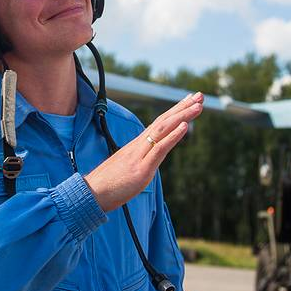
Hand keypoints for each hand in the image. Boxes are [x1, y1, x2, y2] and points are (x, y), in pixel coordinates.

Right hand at [84, 92, 203, 211]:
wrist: (91, 194)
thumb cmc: (107, 184)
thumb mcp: (128, 168)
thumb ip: (139, 161)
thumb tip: (147, 161)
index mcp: (137, 146)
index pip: (159, 123)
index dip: (175, 111)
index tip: (189, 101)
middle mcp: (139, 146)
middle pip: (164, 121)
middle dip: (183, 108)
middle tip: (200, 95)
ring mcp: (140, 156)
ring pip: (163, 130)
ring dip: (182, 116)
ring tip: (198, 105)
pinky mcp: (141, 169)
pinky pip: (158, 149)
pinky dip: (173, 137)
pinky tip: (185, 127)